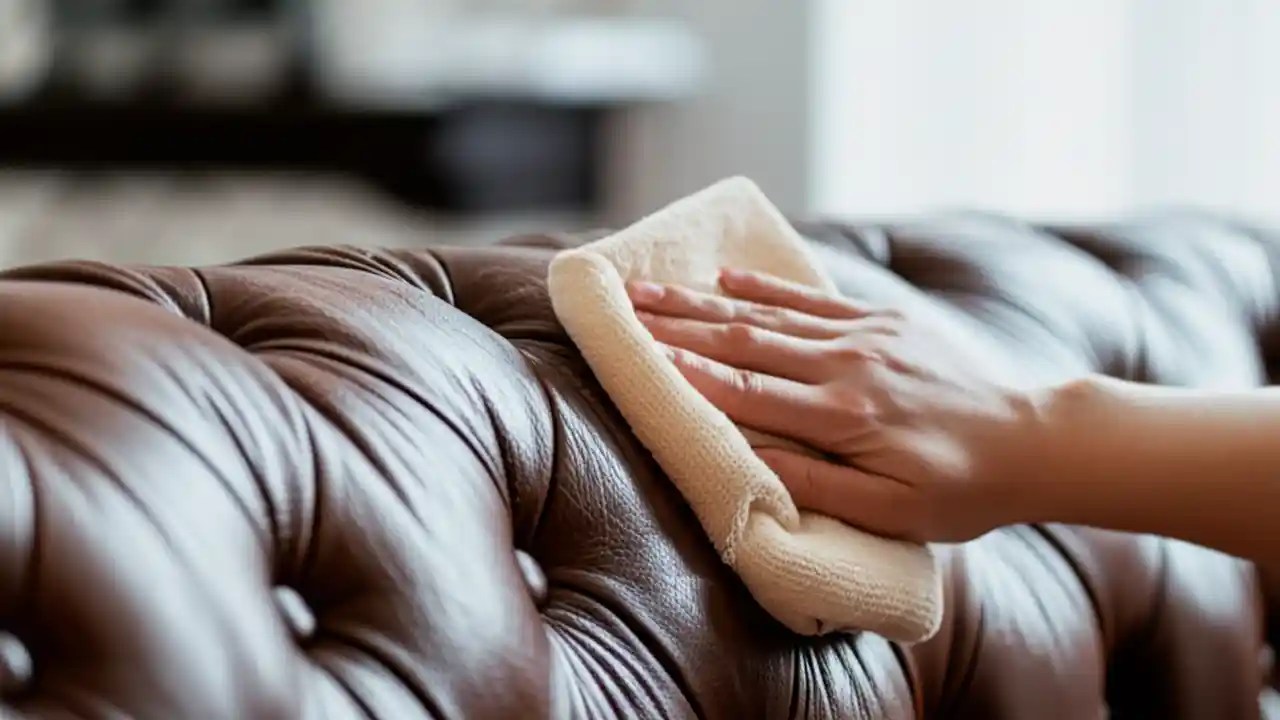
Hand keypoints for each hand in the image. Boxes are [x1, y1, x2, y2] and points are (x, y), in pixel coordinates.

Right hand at [627, 268, 1047, 541]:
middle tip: (620, 308)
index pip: (746, 390)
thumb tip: (749, 462)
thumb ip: (818, 486)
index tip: (635, 354)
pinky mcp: (883, 319)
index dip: (686, 373)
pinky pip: (812, 298)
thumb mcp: (894, 511)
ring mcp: (866, 334)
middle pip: (743, 341)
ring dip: (704, 302)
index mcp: (844, 418)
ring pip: (768, 315)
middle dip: (676, 325)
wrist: (1035, 439)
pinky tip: (725, 278)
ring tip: (651, 289)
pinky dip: (765, 288)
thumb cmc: (962, 490)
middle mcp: (847, 365)